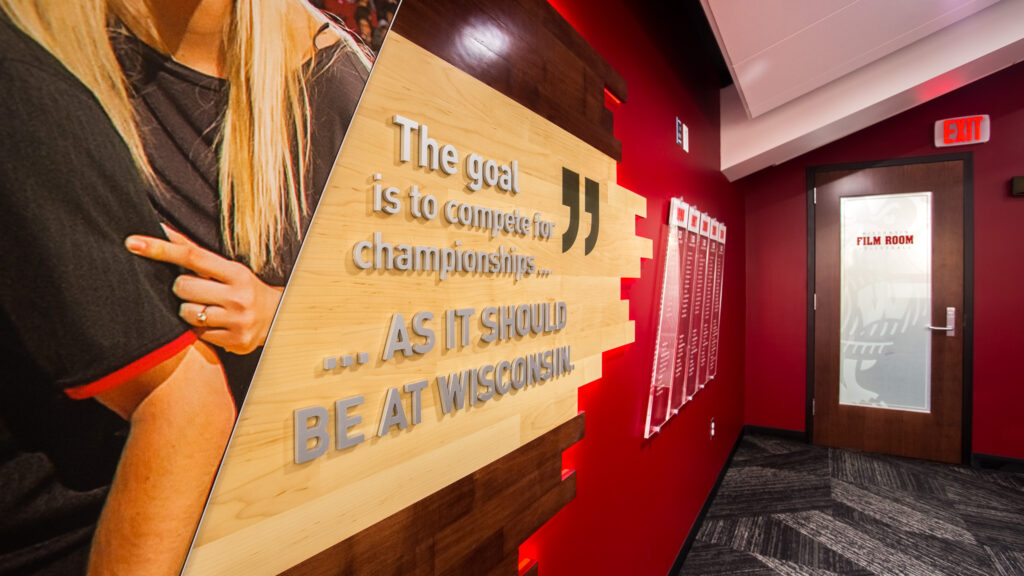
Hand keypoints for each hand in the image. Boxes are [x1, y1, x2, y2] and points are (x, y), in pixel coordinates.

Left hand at [125, 227, 282, 353]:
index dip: (160, 249)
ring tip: (207, 309)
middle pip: (182, 287)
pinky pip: (197, 334)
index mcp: (236, 273)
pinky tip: (215, 324)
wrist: (277, 317)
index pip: (191, 256)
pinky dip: (200, 329)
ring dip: (188, 310)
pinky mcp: (234, 342)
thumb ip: (195, 253)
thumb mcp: (227, 269)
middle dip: (183, 288)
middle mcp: (238, 296)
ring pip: (186, 313)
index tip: (132, 242)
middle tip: (199, 291)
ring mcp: (236, 321)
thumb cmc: (243, 288)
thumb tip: (162, 229)